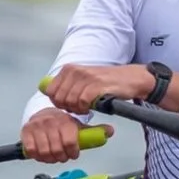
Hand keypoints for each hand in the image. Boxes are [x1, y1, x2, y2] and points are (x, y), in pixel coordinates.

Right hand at [21, 109, 112, 163]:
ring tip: (54, 155)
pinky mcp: (25, 132)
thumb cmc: (61, 123)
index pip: (70, 141)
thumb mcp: (78, 126)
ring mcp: (36, 127)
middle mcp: (50, 122)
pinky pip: (32, 151)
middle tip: (63, 156)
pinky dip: (38, 156)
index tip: (73, 154)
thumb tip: (110, 132)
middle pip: (57, 150)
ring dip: (50, 158)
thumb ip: (94, 131)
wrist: (42, 113)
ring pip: (44, 152)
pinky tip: (42, 153)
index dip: (73, 152)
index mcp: (65, 120)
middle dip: (62, 157)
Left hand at [41, 63, 156, 113]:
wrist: (131, 79)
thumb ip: (66, 85)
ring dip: (78, 109)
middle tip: (79, 107)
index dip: (58, 102)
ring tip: (87, 106)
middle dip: (67, 107)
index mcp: (69, 69)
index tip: (68, 104)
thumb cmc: (106, 82)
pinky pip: (82, 102)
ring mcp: (86, 77)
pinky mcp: (96, 85)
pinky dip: (86, 108)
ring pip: (70, 101)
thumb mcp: (82, 78)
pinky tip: (92, 106)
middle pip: (59, 98)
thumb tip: (47, 92)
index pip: (50, 91)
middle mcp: (75, 71)